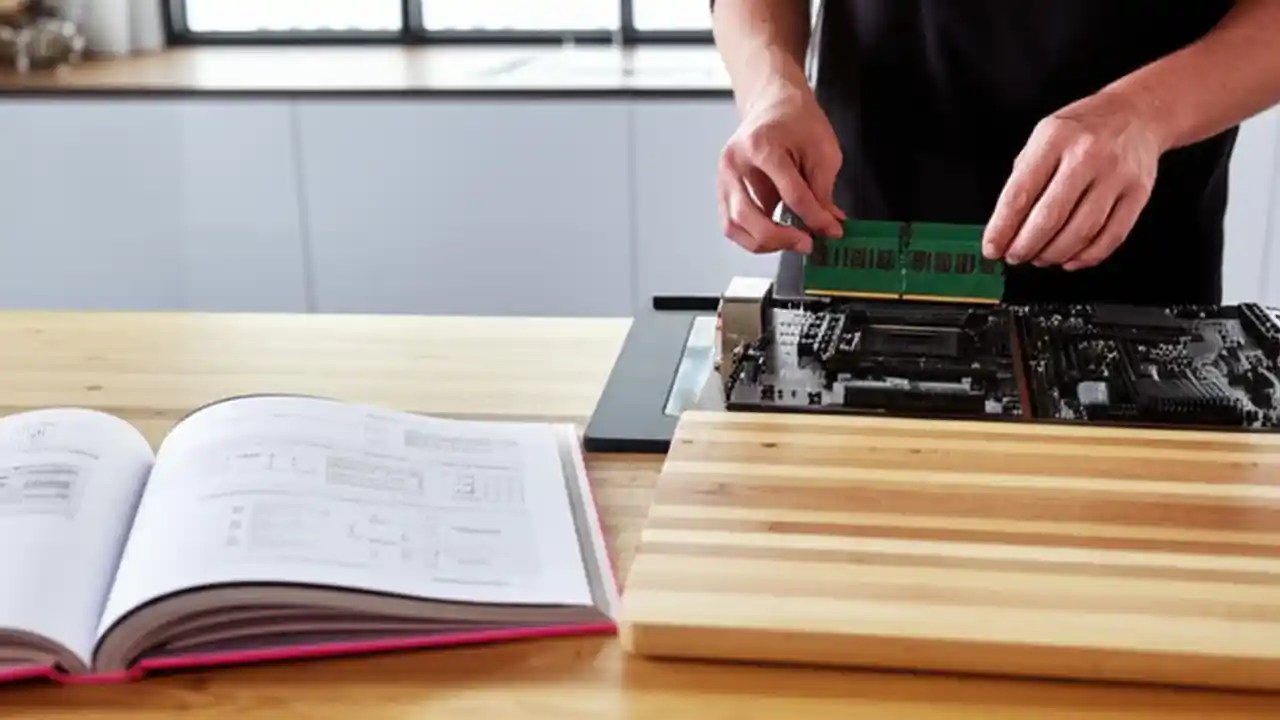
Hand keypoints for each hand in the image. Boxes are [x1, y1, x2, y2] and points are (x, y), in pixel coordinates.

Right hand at [718, 80, 844, 253]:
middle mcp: (735, 162)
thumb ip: (823, 191)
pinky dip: (753, 235)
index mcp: (762, 145)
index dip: (815, 219)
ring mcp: (723, 177)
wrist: (773, 104)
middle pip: (750, 216)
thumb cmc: (797, 120)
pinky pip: (732, 224)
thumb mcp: (823, 150)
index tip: (832, 231)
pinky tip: (775, 234)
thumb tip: (827, 226)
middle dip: (782, 239)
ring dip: (764, 242)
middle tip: (807, 243)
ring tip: (790, 241)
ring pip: (734, 226)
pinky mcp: (723, 189)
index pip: (791, 194)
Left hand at [982, 91, 1164, 270]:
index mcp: (1055, 138)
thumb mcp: (1044, 137)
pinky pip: (1111, 236)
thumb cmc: (1084, 128)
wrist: (1137, 113)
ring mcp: (1116, 175)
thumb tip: (1004, 226)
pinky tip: (1070, 259)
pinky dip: (1087, 256)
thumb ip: (1023, 177)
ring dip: (1054, 254)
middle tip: (1014, 256)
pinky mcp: (1138, 193)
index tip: (992, 248)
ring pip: (1081, 231)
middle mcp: (1087, 155)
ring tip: (1040, 258)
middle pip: (1050, 217)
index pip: (1020, 193)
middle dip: (1025, 246)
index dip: (1002, 228)